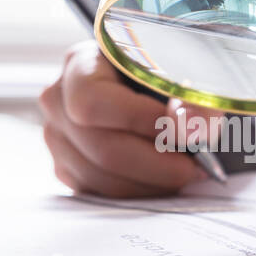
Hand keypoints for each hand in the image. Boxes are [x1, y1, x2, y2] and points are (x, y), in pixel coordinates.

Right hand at [38, 42, 208, 196]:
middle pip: (96, 145)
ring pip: (98, 176)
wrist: (158, 89)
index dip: (135, 120)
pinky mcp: (67, 167)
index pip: (91, 99)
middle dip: (152, 163)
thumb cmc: (172, 76)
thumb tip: (187, 125)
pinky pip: (98, 192)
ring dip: (148, 183)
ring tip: (184, 172)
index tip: (178, 130)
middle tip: (193, 167)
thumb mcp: (191, 73)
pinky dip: (137, 192)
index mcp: (81, 63)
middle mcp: (59, 99)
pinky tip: (163, 179)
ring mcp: (58, 136)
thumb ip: (197, 98)